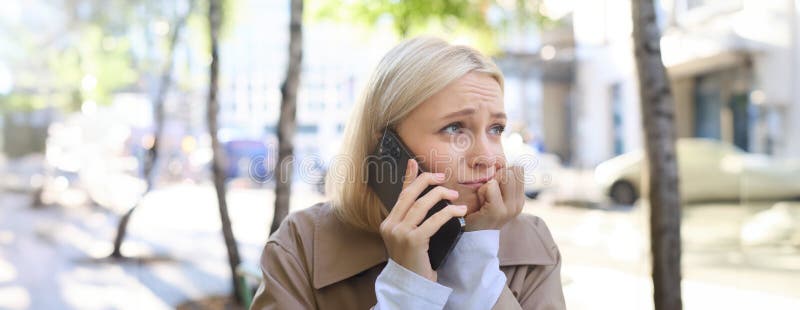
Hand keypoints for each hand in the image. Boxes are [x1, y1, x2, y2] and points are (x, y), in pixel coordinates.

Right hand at [379, 159, 467, 281]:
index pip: (401, 195)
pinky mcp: (413, 241)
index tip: (414, 163)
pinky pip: (433, 220)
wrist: (412, 285)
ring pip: (421, 205)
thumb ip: (415, 218)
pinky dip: (448, 213)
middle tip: (443, 178)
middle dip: (427, 182)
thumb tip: (426, 198)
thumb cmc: (415, 261)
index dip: (409, 178)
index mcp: (388, 223)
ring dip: (441, 196)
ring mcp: (400, 233)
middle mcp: (390, 226)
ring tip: (455, 196)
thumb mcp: (412, 237)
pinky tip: (459, 211)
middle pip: (410, 195)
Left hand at [465, 166, 524, 230]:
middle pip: (511, 171)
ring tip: (484, 199)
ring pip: (502, 177)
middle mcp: (518, 204)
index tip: (495, 187)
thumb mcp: (495, 194)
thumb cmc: (479, 211)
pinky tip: (480, 204)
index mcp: (520, 199)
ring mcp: (510, 209)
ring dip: (488, 185)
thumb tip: (509, 163)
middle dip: (496, 177)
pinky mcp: (497, 211)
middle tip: (488, 194)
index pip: (518, 170)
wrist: (471, 235)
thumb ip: (503, 180)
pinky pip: (490, 186)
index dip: (503, 172)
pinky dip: (481, 192)